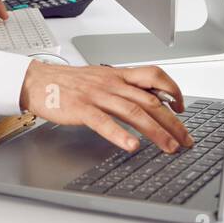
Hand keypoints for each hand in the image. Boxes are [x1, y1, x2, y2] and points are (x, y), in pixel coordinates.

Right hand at [19, 61, 193, 154]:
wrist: (38, 80)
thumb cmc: (69, 83)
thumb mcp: (101, 78)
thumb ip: (124, 87)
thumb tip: (149, 99)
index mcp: (118, 75)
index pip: (154, 76)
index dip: (173, 90)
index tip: (182, 108)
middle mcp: (111, 83)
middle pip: (150, 100)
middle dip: (173, 122)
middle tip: (185, 139)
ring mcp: (97, 95)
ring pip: (134, 112)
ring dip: (155, 132)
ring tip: (169, 147)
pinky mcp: (81, 108)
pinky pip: (104, 122)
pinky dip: (120, 135)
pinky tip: (131, 146)